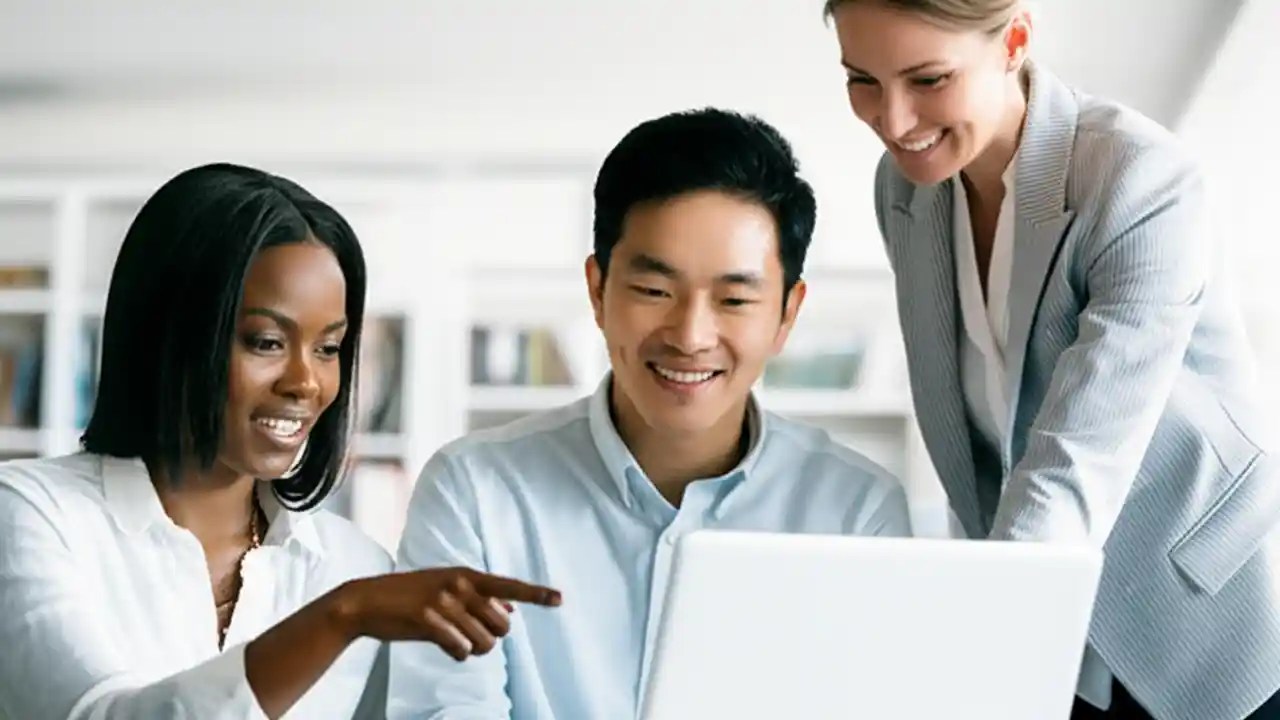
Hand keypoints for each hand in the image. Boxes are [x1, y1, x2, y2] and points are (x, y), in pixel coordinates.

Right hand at [334, 567, 561, 660]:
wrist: (366, 601)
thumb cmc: (410, 595)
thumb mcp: (446, 586)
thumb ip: (479, 596)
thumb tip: (510, 608)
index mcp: (467, 575)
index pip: (510, 585)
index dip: (536, 593)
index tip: (560, 599)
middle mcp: (460, 586)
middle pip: (502, 625)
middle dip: (492, 637)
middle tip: (470, 634)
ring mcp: (444, 603)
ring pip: (484, 643)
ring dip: (473, 649)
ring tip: (454, 639)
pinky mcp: (428, 622)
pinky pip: (461, 651)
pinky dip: (456, 654)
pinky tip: (443, 645)